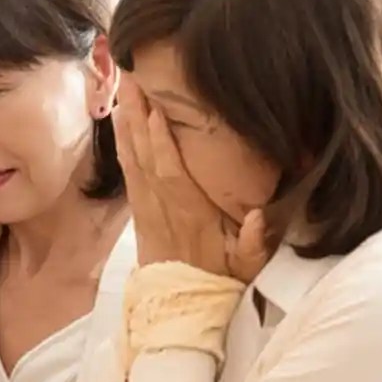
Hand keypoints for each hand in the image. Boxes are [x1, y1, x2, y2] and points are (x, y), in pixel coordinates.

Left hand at [113, 80, 269, 281]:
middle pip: (144, 154)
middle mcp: (161, 204)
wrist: (178, 304)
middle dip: (138, 116)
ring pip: (132, 156)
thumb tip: (261, 216)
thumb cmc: (218, 278)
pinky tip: (119, 118)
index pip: (170, 173)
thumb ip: (255, 242)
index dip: (160, 142)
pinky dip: (122, 140)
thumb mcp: (246, 266)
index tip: (156, 110)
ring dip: (127, 121)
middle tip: (132, 78)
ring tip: (123, 86)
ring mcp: (146, 204)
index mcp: (188, 214)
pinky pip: (127, 167)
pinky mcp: (138, 206)